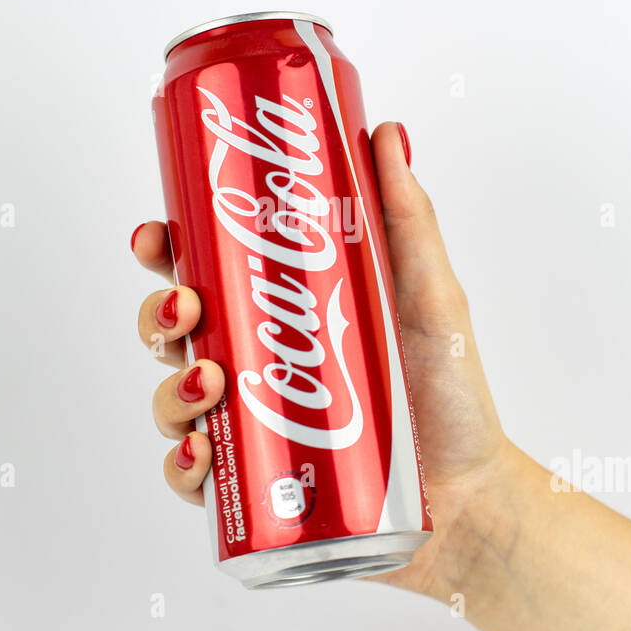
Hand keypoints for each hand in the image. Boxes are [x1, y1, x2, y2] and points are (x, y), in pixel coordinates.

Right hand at [134, 120, 511, 601]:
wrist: (472, 499)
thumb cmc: (454, 398)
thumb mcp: (433, 298)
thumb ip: (408, 218)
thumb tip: (387, 131)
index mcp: (284, 310)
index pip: (207, 269)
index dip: (165, 248)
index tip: (158, 233)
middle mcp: (258, 364)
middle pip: (175, 330)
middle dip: (158, 313)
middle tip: (184, 307)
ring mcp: (252, 426)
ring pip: (173, 399)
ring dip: (169, 386)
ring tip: (210, 381)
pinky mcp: (255, 487)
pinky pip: (192, 476)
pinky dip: (182, 464)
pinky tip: (202, 449)